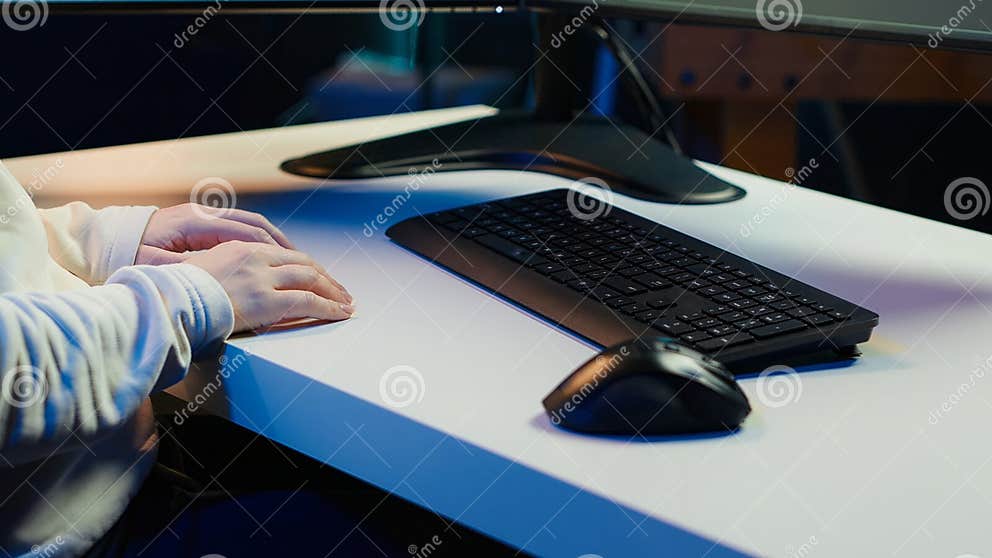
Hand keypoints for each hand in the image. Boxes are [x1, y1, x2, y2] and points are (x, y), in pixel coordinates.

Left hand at [136, 203, 293, 264]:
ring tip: (295, 260)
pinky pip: (239, 229)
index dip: (273, 251)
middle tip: (304, 264)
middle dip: (283, 245)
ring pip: (250, 226)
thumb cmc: (126, 254)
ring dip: (274, 242)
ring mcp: (203, 217)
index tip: (293, 266)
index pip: (246, 234)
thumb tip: (213, 275)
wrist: (105, 240)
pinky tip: (269, 254)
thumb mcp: (152, 265)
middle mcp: (203, 214)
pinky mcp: (200, 225)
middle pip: (255, 226)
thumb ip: (185, 269)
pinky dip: (259, 241)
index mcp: (194, 222)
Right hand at [184, 241, 353, 331]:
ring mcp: (263, 278)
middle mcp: (256, 258)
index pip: (284, 255)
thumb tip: (233, 283)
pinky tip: (340, 313)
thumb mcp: (202, 269)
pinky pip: (309, 302)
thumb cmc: (177, 292)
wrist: (168, 300)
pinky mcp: (268, 300)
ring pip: (311, 279)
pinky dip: (330, 307)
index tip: (317, 275)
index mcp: (241, 248)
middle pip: (303, 264)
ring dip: (333, 292)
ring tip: (346, 303)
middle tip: (340, 290)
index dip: (306, 266)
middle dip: (325, 278)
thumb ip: (225, 271)